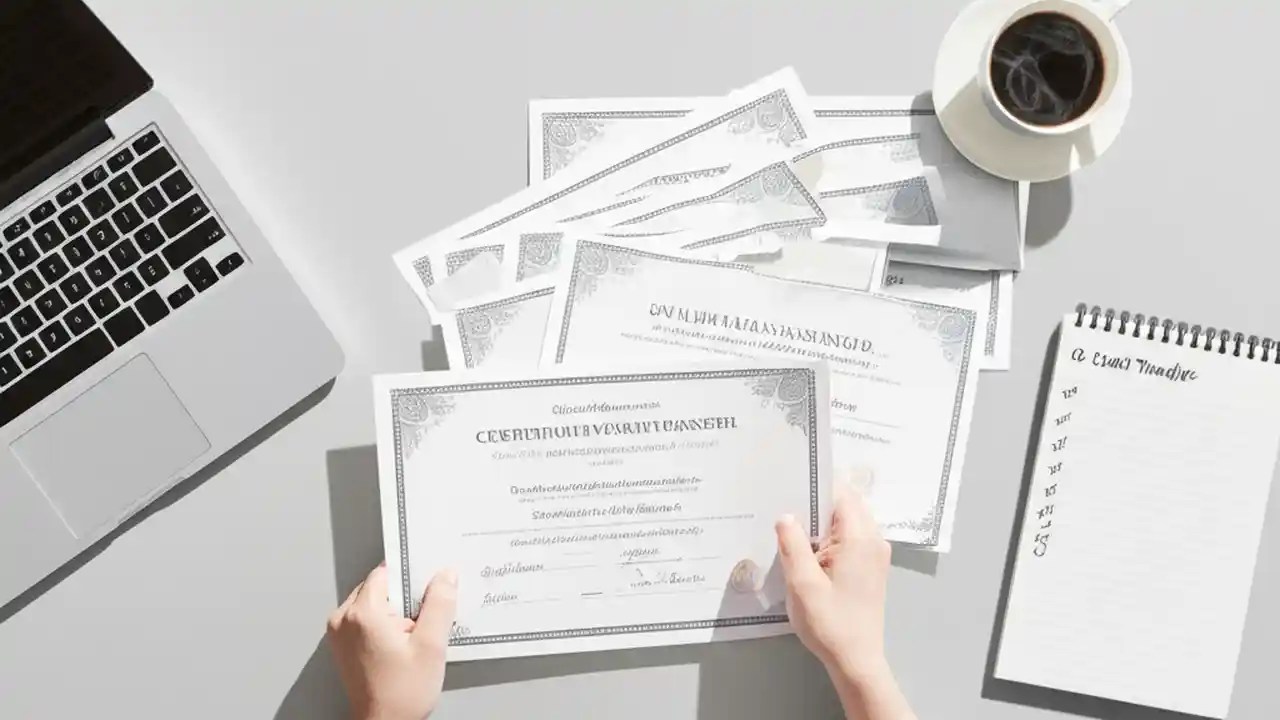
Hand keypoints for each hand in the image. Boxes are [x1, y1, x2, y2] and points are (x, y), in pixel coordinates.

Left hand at [327, 565, 457, 719]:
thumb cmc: (402, 694)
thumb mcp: (431, 644)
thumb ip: (440, 603)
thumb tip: (445, 575)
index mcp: (363, 613)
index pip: (385, 572)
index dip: (409, 576)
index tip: (426, 585)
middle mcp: (344, 620)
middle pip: (378, 587)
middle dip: (402, 598)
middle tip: (421, 620)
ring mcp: (339, 634)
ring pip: (371, 603)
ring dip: (393, 612)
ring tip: (410, 637)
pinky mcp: (342, 646)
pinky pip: (364, 620)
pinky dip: (382, 625)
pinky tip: (400, 644)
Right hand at [775, 482, 892, 678]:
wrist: (856, 660)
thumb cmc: (829, 623)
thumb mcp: (802, 583)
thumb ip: (793, 544)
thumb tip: (786, 515)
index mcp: (860, 539)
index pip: (841, 494)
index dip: (816, 486)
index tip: (789, 486)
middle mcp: (874, 540)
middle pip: (847, 504)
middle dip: (817, 503)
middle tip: (785, 508)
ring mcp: (875, 554)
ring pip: (849, 521)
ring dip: (823, 522)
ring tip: (793, 530)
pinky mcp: (871, 567)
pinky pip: (852, 537)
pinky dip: (831, 536)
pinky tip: (809, 550)